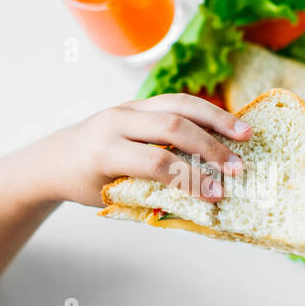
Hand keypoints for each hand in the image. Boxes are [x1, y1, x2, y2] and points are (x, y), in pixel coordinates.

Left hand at [48, 94, 252, 206]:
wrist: (58, 157)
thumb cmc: (86, 184)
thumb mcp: (112, 196)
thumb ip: (150, 195)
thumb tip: (198, 205)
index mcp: (105, 152)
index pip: (155, 162)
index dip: (189, 179)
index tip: (216, 195)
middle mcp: (115, 122)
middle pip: (171, 126)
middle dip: (209, 147)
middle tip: (237, 168)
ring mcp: (128, 107)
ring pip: (178, 104)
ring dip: (216, 119)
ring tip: (246, 134)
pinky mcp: (140, 102)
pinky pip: (177, 101)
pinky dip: (206, 112)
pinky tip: (229, 124)